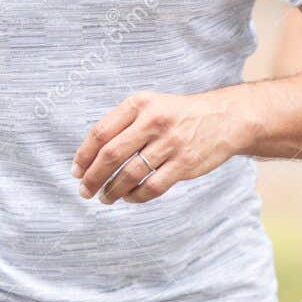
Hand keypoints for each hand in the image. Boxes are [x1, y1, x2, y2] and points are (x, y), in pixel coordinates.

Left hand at [72, 87, 247, 204]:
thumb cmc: (179, 115)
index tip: (76, 171)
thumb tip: (90, 158)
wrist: (225, 118)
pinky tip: (129, 197)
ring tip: (105, 198)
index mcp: (139, 103)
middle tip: (84, 191)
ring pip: (130, 175)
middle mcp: (154, 121)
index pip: (100, 132)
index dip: (83, 155)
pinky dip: (136, 196)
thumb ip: (122, 124)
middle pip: (111, 155)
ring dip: (112, 191)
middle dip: (93, 178)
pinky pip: (152, 187)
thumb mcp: (151, 106)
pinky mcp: (185, 163)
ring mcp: (170, 143)